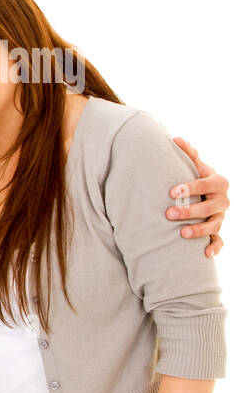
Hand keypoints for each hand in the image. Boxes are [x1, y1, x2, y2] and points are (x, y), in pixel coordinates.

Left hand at [168, 137, 226, 256]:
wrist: (207, 192)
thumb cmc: (196, 177)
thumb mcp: (194, 165)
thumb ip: (188, 153)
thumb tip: (176, 138)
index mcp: (218, 182)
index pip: (206, 184)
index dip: (191, 188)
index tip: (172, 192)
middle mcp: (222, 200)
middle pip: (209, 207)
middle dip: (190, 211)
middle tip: (169, 214)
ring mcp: (221, 216)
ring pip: (214, 225)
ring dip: (200, 230)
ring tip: (182, 234)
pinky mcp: (218, 230)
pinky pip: (220, 240)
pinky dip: (215, 247)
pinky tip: (205, 254)